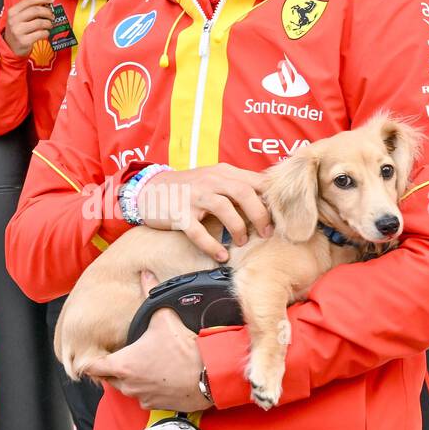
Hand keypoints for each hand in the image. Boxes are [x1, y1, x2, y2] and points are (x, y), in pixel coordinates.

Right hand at [2, 0, 55, 56]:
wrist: (11, 46)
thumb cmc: (18, 29)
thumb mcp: (19, 17)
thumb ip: (30, 9)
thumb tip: (46, 2)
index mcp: (13, 11)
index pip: (29, 0)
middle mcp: (14, 20)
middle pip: (35, 10)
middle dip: (47, 12)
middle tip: (51, 15)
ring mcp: (18, 31)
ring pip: (39, 22)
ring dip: (48, 23)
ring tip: (49, 25)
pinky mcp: (24, 41)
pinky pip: (40, 34)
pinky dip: (46, 32)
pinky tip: (45, 32)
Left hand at [82, 270, 212, 411]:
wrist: (209, 374)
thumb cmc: (183, 348)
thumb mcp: (164, 317)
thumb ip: (149, 293)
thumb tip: (145, 274)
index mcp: (122, 365)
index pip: (92, 368)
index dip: (92, 360)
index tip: (96, 355)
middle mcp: (128, 385)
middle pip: (109, 379)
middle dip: (113, 369)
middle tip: (124, 356)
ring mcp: (142, 397)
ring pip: (127, 389)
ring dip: (131, 379)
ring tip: (143, 365)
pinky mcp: (156, 406)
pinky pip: (144, 398)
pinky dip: (147, 389)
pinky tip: (159, 377)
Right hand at [136, 162, 274, 261]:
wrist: (148, 189)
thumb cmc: (187, 188)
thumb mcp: (213, 179)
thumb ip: (236, 186)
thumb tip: (267, 201)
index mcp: (223, 172)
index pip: (255, 181)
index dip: (271, 199)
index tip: (280, 217)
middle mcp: (210, 180)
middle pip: (244, 192)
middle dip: (260, 214)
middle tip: (267, 232)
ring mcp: (193, 196)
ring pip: (224, 208)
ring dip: (238, 228)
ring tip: (242, 241)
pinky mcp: (178, 214)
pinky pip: (198, 232)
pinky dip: (211, 246)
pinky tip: (220, 256)